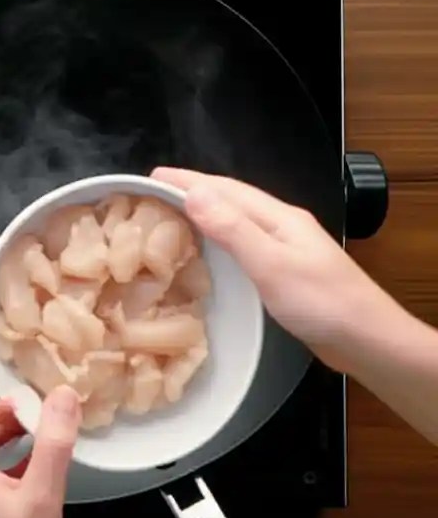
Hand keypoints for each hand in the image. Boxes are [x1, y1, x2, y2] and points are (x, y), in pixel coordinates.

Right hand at [151, 167, 393, 367]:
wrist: (369, 340)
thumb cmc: (322, 303)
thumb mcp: (271, 264)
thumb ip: (233, 229)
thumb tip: (195, 193)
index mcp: (278, 217)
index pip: (224, 189)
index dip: (186, 180)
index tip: (149, 177)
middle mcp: (281, 225)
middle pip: (230, 199)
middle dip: (191, 191)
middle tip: (152, 194)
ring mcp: (285, 248)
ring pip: (235, 220)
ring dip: (203, 212)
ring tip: (170, 215)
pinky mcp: (284, 271)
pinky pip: (241, 243)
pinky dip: (217, 238)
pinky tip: (207, 250)